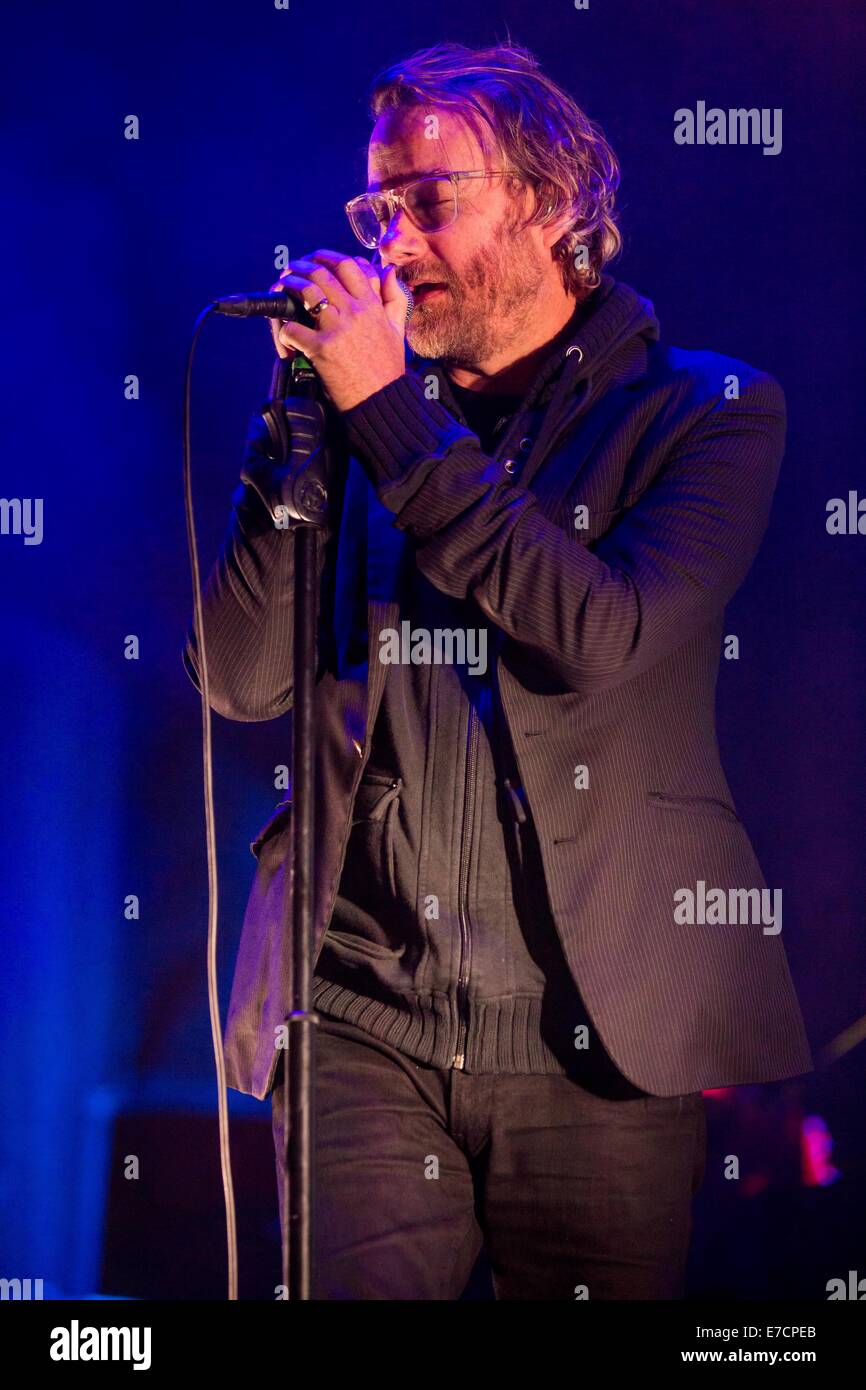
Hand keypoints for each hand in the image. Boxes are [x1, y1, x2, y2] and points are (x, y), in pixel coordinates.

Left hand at [267, 250, 408, 411]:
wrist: (381, 401)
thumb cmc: (388, 368)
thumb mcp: (397, 329)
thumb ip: (394, 298)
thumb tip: (388, 271)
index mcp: (372, 305)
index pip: (349, 266)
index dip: (328, 257)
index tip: (317, 259)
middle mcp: (354, 312)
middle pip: (323, 274)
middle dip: (302, 267)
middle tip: (293, 269)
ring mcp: (337, 329)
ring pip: (307, 293)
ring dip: (290, 286)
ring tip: (283, 287)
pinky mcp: (321, 349)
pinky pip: (295, 329)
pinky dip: (285, 329)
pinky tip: (285, 333)